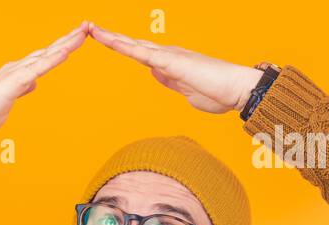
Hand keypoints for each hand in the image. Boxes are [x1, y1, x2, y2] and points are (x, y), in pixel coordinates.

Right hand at [0, 21, 90, 142]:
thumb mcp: (6, 102)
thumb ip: (20, 90)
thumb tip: (33, 84)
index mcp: (15, 74)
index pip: (43, 58)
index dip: (61, 48)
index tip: (77, 40)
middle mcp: (15, 69)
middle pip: (48, 51)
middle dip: (68, 40)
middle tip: (86, 28)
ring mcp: (14, 74)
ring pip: (45, 56)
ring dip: (65, 44)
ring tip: (82, 34)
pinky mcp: (12, 84)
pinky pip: (37, 70)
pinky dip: (52, 60)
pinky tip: (65, 52)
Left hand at [88, 23, 263, 113]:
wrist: (238, 90)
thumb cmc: (218, 93)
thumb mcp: (186, 91)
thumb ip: (171, 82)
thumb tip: (157, 74)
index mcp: (169, 63)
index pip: (138, 52)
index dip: (121, 46)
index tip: (104, 41)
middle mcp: (167, 54)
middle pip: (132, 44)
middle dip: (110, 37)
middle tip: (90, 28)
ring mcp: (169, 57)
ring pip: (134, 45)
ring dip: (112, 38)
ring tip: (92, 30)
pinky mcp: (172, 62)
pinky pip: (143, 54)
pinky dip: (126, 48)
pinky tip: (111, 42)